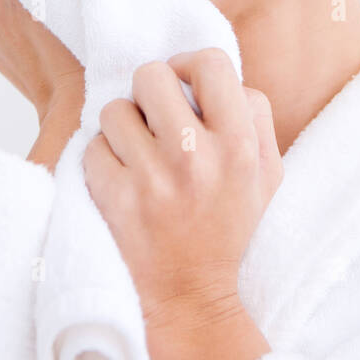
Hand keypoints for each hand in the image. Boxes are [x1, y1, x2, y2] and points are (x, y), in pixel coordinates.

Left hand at [82, 48, 282, 330]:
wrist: (192, 298)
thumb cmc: (229, 227)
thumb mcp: (267, 173)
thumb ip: (253, 115)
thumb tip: (208, 72)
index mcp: (239, 145)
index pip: (210, 61)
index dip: (189, 66)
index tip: (183, 88)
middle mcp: (196, 157)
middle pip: (151, 75)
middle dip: (149, 94)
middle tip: (155, 121)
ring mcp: (152, 179)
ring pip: (114, 109)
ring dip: (123, 127)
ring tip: (138, 154)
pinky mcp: (114, 199)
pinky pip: (92, 146)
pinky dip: (102, 160)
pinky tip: (122, 180)